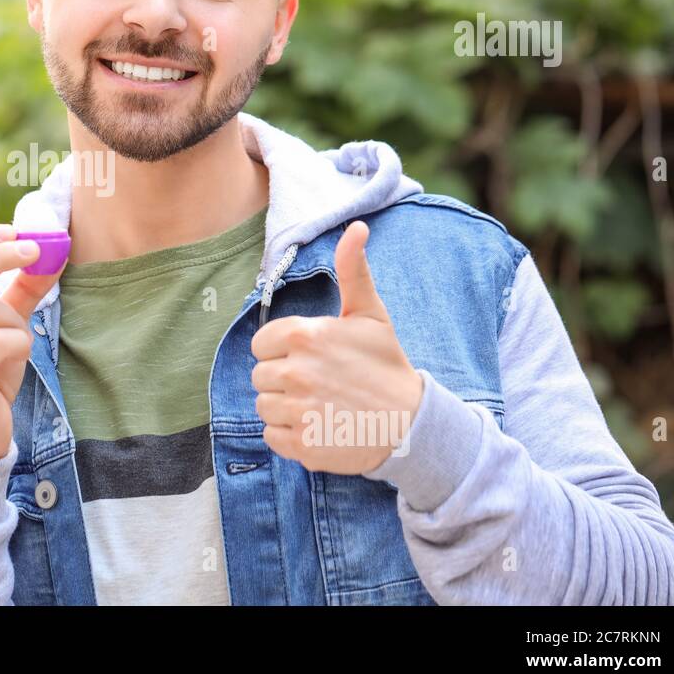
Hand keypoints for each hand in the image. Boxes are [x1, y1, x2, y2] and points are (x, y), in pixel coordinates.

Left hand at [251, 220, 421, 473]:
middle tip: (320, 384)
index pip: (261, 343)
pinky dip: (289, 435)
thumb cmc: (385, 365)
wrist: (411, 424)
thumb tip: (357, 227)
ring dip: (285, 408)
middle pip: (261, 375)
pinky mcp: (301, 445)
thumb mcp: (370, 314)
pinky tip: (318, 426)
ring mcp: (298, 411)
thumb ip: (353, 270)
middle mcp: (296, 372)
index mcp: (305, 336)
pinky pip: (272, 436)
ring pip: (264, 406)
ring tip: (320, 405)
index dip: (282, 350)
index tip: (310, 357)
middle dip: (284, 378)